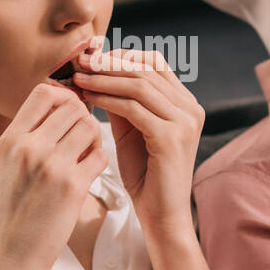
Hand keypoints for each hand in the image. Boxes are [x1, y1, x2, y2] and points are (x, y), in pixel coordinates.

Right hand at [0, 82, 107, 269]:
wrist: (6, 258)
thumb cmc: (7, 216)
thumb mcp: (4, 167)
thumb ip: (26, 139)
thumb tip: (54, 112)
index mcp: (9, 139)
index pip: (44, 92)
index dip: (64, 97)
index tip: (68, 114)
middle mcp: (28, 147)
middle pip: (72, 105)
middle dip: (83, 118)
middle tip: (80, 139)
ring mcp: (51, 166)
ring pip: (90, 126)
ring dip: (93, 138)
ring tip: (84, 157)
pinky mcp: (72, 187)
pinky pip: (100, 155)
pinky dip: (99, 160)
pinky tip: (88, 174)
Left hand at [72, 45, 204, 240]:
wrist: (161, 214)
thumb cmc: (145, 175)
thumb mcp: (130, 130)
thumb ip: (120, 101)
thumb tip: (96, 71)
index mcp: (185, 103)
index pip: (154, 62)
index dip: (121, 55)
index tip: (92, 56)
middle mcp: (190, 108)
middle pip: (145, 69)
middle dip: (108, 63)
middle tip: (80, 61)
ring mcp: (184, 122)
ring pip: (138, 85)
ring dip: (104, 79)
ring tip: (79, 78)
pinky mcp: (172, 137)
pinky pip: (133, 108)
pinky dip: (107, 99)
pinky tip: (88, 98)